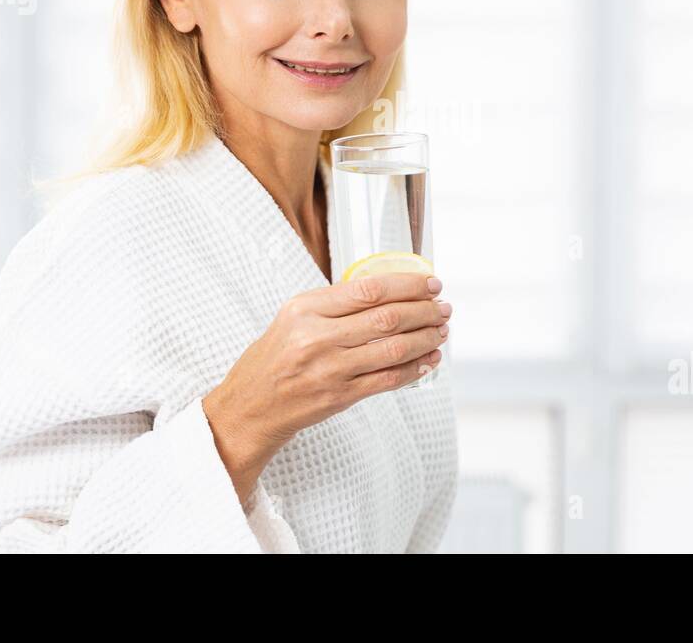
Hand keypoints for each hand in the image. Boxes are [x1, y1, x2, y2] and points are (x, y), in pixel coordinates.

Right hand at [202, 272, 450, 506]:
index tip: (429, 283)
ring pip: (393, 348)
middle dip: (424, 310)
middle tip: (443, 307)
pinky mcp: (339, 396)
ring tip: (441, 330)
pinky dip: (414, 368)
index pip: (368, 289)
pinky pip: (388, 379)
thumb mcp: (292, 318)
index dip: (407, 285)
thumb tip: (386, 290)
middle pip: (387, 317)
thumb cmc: (272, 359)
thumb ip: (333, 304)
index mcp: (304, 309)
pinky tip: (429, 360)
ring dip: (425, 338)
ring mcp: (329, 369)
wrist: (249, 408)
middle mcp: (317, 337)